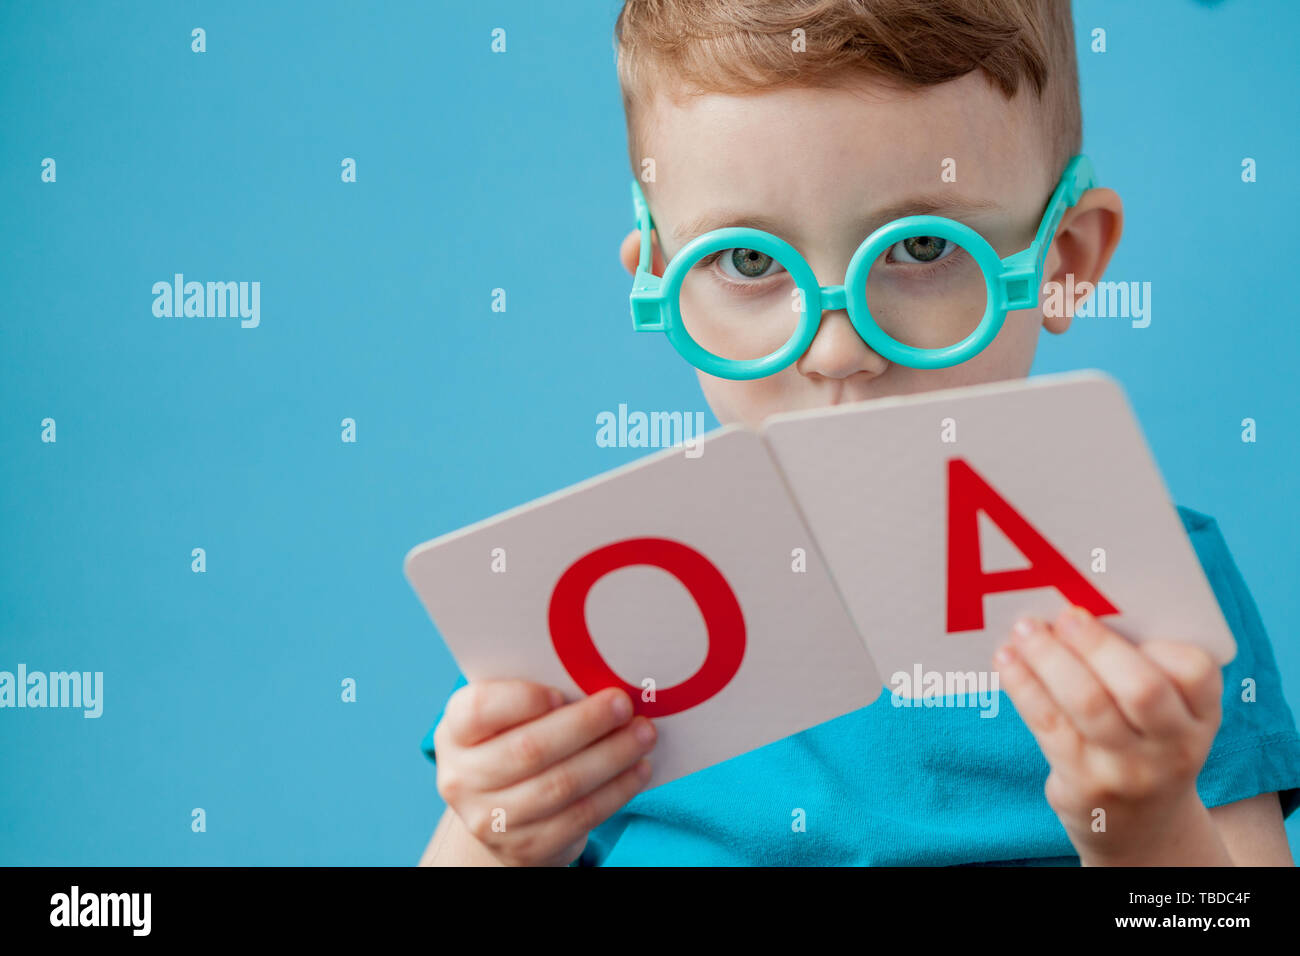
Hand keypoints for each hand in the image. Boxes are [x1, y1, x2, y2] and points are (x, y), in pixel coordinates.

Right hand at [433, 680, 655, 865]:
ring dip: (612, 757)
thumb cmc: (513, 740)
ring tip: (643, 734)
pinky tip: (638, 769)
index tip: (562, 691)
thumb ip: (536, 696)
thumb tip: (598, 676)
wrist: (503, 812)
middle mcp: (462, 778)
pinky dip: (616, 791)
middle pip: (530, 749)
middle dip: (585, 724)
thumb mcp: (508, 715)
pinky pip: (580, 817)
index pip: (480, 710)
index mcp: (455, 731)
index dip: (522, 699)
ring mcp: (491, 819)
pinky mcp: (526, 847)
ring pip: (561, 785)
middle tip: (623, 705)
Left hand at [993, 604, 1229, 864]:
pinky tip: (1007, 660)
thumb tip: (1077, 602)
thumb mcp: (1166, 714)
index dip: (1158, 642)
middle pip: (1140, 688)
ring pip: (1087, 704)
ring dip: (1049, 658)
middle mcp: (1174, 746)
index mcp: (1201, 715)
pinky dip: (1023, 685)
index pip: (1195, 670)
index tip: (1118, 613)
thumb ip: (1139, 665)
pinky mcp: (1084, 784)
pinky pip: (1048, 724)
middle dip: (1098, 645)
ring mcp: (1129, 770)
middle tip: (1064, 615)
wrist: (1140, 826)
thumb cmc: (1144, 741)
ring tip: (1025, 629)